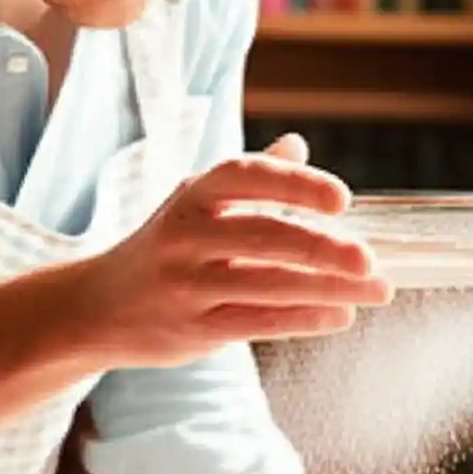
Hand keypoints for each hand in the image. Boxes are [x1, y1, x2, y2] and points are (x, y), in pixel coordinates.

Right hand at [70, 134, 392, 367]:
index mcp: (193, 195)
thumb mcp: (194, 206)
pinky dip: (302, 319)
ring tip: (377, 291)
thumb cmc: (162, 252)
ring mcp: (186, 284)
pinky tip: (339, 316)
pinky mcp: (191, 329)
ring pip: (267, 285)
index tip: (342, 199)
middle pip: (263, 236)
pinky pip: (254, 323)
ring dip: (328, 289)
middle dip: (322, 249)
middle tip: (371, 259)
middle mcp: (186, 236)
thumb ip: (249, 181)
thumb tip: (298, 144)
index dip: (294, 184)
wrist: (95, 308)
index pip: (245, 176)